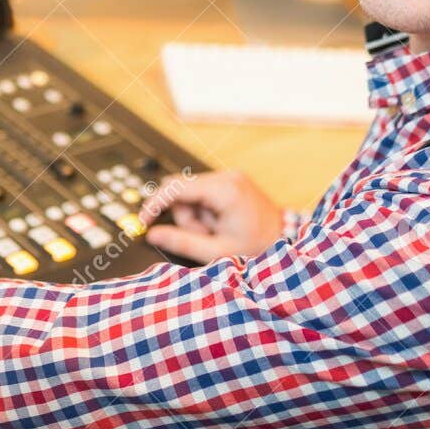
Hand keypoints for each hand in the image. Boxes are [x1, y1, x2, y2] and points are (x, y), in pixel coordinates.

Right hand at [138, 169, 283, 263]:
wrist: (287, 243)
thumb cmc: (259, 249)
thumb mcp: (216, 251)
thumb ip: (181, 242)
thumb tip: (153, 234)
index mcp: (225, 190)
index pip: (175, 188)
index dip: (154, 204)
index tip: (142, 221)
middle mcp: (228, 176)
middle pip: (181, 190)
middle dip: (184, 216)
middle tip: (203, 236)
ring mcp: (231, 177)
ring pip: (191, 193)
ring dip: (195, 216)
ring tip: (215, 233)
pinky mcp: (232, 182)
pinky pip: (204, 193)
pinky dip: (205, 211)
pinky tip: (219, 225)